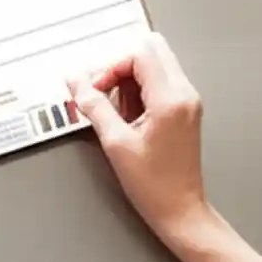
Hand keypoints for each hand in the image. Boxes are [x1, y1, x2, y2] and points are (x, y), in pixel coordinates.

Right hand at [67, 33, 211, 242]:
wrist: (181, 211)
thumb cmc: (153, 184)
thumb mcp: (115, 142)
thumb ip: (93, 105)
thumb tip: (74, 80)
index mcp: (171, 99)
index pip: (140, 54)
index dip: (111, 66)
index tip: (97, 90)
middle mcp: (185, 93)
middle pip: (151, 50)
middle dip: (120, 65)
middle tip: (104, 91)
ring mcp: (187, 100)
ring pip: (154, 64)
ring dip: (129, 78)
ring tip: (116, 111)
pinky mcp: (183, 109)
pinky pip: (158, 82)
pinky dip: (138, 90)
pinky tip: (127, 116)